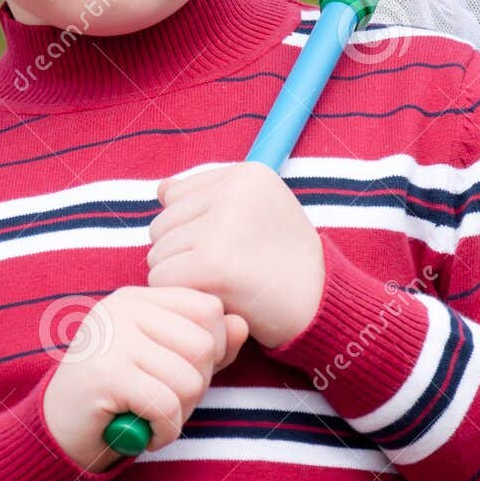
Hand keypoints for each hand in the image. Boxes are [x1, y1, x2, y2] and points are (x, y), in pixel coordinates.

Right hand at [42, 286, 248, 471]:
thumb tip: (243, 324)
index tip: (183, 375)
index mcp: (137, 298)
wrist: (55, 434)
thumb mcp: (165, 365)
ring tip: (152, 418)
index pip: (208, 308)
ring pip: (189, 378)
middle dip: (197, 386)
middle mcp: (122, 308)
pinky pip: (166, 405)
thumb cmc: (116, 398)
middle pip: (205, 344)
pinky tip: (144, 434)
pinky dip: (165, 431)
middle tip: (166, 403)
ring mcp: (112, 338)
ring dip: (180, 414)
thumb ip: (205, 344)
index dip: (214, 349)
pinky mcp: (106, 374)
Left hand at [147, 163, 324, 350]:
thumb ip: (211, 196)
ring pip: (158, 254)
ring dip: (181, 278)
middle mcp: (234, 192)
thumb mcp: (259, 211)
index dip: (190, 229)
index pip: (173, 195)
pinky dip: (181, 297)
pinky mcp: (212, 262)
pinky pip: (161, 279)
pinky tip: (215, 298)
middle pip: (161, 225)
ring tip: (224, 284)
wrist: (322, 306)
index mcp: (247, 174)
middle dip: (181, 254)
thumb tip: (160, 191)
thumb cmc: (285, 263)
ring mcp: (222, 226)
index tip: (228, 245)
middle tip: (225, 271)